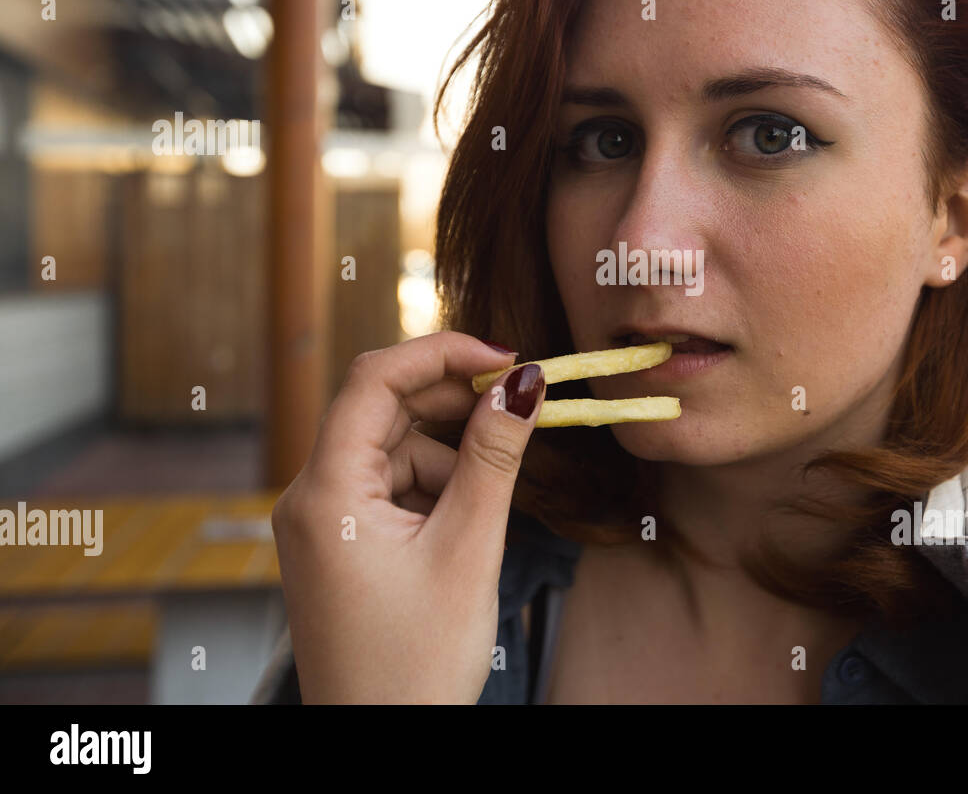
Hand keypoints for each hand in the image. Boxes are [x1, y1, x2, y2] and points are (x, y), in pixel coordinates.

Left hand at [270, 332, 544, 702]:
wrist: (383, 747)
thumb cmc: (417, 664)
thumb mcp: (468, 550)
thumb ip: (494, 456)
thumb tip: (523, 382)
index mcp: (326, 493)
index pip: (374, 381)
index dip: (441, 353)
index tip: (507, 356)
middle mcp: (311, 497)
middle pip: (382, 411)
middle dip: (453, 405)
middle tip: (518, 409)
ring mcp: (322, 522)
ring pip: (393, 449)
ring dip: (449, 456)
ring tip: (487, 507)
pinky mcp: (340, 543)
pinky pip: (390, 486)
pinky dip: (435, 489)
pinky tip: (466, 526)